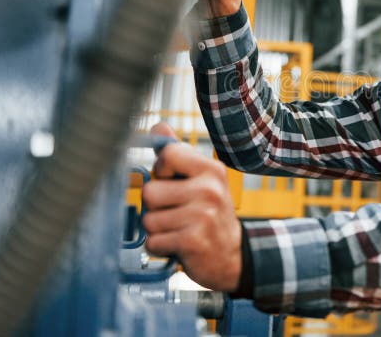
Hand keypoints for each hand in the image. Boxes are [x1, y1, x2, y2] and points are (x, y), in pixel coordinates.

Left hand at [142, 122, 241, 290]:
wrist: (232, 256)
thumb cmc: (210, 214)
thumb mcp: (202, 180)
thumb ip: (179, 154)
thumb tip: (157, 126)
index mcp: (211, 169)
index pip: (167, 154)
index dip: (161, 171)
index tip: (172, 182)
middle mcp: (209, 189)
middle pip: (150, 191)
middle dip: (155, 207)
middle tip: (177, 213)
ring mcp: (202, 215)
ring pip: (148, 219)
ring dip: (158, 230)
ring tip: (179, 230)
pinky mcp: (193, 241)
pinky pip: (153, 241)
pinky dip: (160, 247)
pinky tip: (179, 245)